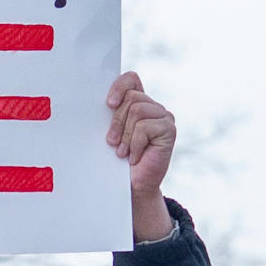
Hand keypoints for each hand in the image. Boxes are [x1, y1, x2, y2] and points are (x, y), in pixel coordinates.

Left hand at [105, 68, 176, 241]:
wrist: (131, 187)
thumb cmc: (117, 161)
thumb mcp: (111, 133)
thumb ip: (111, 114)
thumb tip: (96, 99)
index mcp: (138, 103)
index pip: (131, 79)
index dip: (119, 86)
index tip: (108, 104)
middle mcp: (153, 107)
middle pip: (131, 98)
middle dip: (117, 122)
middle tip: (112, 143)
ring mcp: (164, 117)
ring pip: (137, 111)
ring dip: (126, 136)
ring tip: (123, 152)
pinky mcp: (169, 130)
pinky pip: (145, 127)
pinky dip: (135, 145)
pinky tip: (135, 157)